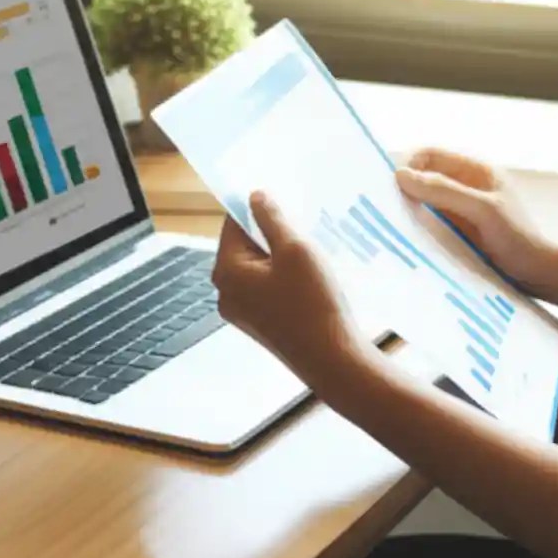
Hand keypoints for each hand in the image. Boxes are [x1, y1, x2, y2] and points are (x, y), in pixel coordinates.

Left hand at [212, 192, 377, 392]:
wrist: (332, 360)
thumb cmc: (313, 302)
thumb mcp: (295, 250)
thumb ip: (272, 219)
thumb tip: (255, 196)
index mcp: (226, 270)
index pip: (233, 223)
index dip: (256, 206)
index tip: (283, 197)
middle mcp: (225, 292)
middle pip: (243, 246)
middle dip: (271, 233)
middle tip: (303, 224)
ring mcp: (241, 312)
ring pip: (258, 268)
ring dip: (281, 256)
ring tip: (311, 252)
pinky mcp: (260, 325)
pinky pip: (267, 289)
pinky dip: (284, 278)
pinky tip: (310, 278)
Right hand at [395, 147, 556, 289]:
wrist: (537, 274)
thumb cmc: (517, 239)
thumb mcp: (482, 210)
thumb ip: (445, 191)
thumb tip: (401, 176)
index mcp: (475, 170)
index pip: (429, 154)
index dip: (408, 164)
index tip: (391, 187)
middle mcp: (465, 185)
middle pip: (423, 176)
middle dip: (404, 187)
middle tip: (384, 207)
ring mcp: (460, 208)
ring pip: (423, 199)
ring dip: (408, 208)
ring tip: (391, 223)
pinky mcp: (457, 230)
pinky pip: (429, 220)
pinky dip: (415, 225)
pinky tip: (407, 238)